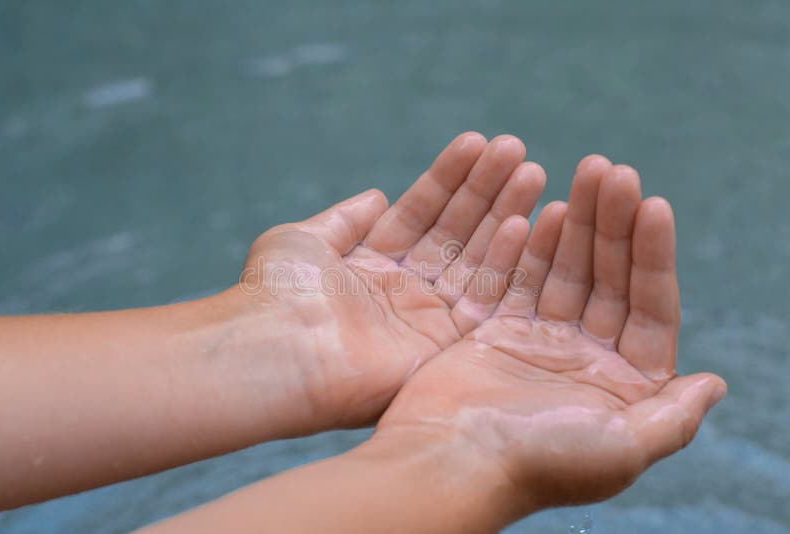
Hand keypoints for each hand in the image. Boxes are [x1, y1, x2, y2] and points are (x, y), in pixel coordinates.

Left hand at [223, 132, 544, 429]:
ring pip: (477, 258)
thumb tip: (377, 195)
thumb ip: (344, 219)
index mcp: (373, 264)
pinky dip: (504, 262)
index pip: (422, 212)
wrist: (275, 352)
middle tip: (516, 148)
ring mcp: (428, 318)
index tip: (477, 142)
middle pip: (456, 231)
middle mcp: (405, 290)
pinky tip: (522, 222)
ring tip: (531, 171)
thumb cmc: (278, 294)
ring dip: (504, 214)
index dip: (448, 178)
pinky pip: (484, 299)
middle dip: (485, 189)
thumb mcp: (303, 240)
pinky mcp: (445, 347)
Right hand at [373, 156, 726, 521]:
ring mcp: (541, 344)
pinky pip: (522, 279)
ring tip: (586, 172)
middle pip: (609, 279)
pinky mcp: (498, 332)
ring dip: (580, 223)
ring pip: (567, 271)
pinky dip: (534, 245)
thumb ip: (673, 417)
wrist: (450, 464)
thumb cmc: (537, 461)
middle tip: (610, 169)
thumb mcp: (622, 449)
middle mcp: (586, 361)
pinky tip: (548, 209)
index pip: (649, 306)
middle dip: (614, 224)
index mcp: (622, 386)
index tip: (653, 204)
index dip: (653, 255)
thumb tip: (715, 383)